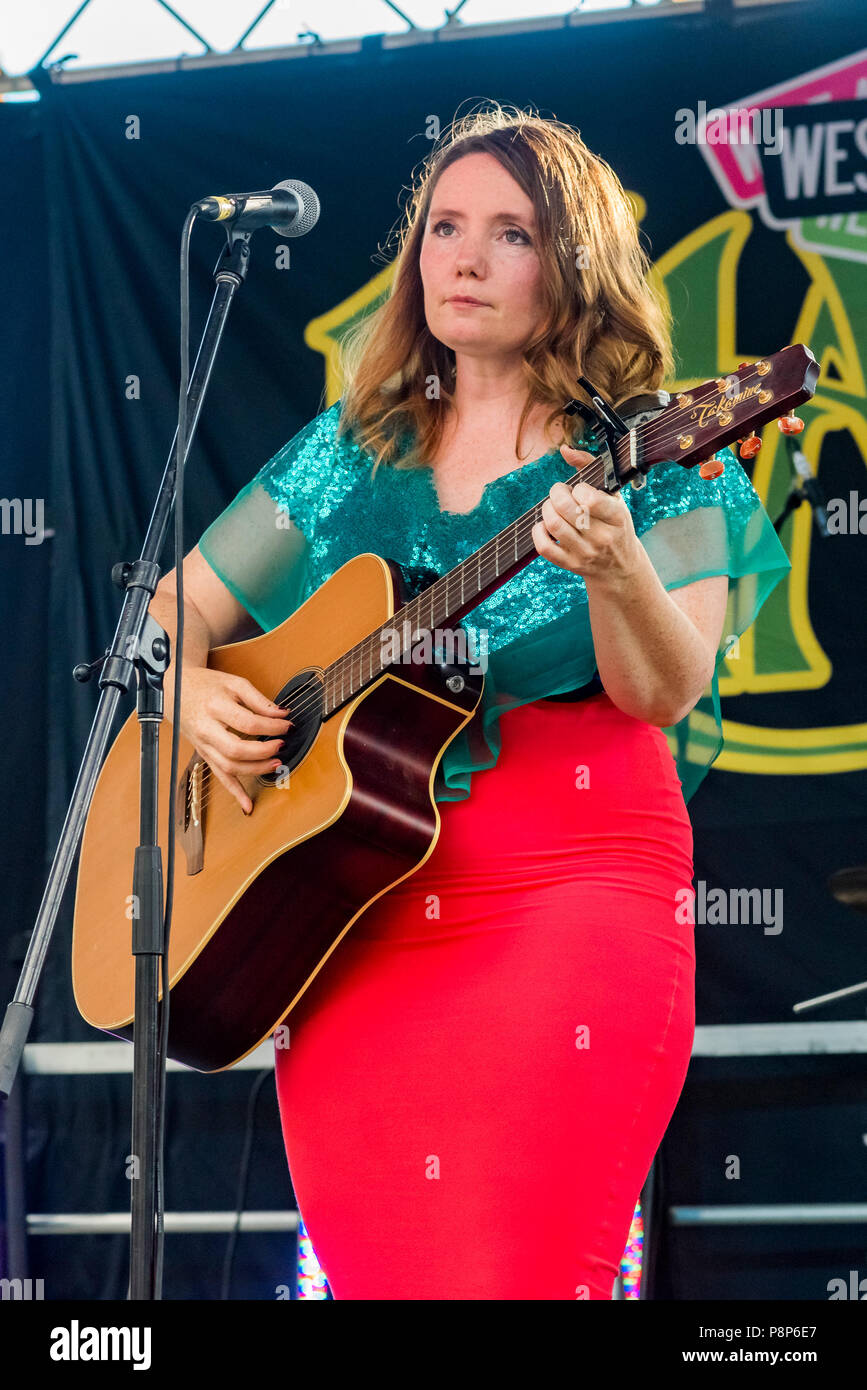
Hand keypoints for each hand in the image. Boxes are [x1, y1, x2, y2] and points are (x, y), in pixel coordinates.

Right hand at [172, 666, 291, 814]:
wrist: (176, 689)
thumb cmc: (206, 685)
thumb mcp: (234, 683)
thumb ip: (259, 700)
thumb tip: (282, 716)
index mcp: (215, 707)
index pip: (247, 723)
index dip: (272, 727)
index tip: (288, 726)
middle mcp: (206, 729)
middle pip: (236, 749)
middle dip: (263, 752)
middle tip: (281, 745)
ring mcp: (204, 745)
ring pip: (229, 766)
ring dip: (255, 770)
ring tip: (275, 764)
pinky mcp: (204, 754)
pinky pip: (219, 776)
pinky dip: (234, 792)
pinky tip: (247, 804)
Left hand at [531, 443, 643, 585]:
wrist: (619, 566)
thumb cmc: (614, 524)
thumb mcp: (613, 497)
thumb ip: (591, 468)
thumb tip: (565, 450)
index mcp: (617, 518)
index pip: (590, 499)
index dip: (579, 489)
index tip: (580, 490)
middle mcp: (602, 537)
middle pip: (566, 509)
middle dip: (556, 493)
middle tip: (559, 493)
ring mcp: (585, 553)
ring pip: (553, 525)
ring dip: (547, 509)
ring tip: (553, 507)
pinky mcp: (570, 564)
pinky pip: (544, 547)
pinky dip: (538, 531)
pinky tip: (545, 526)